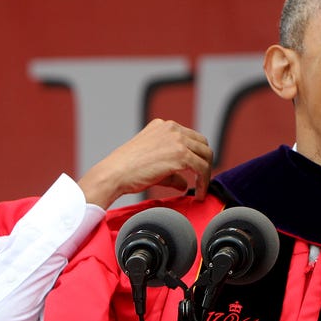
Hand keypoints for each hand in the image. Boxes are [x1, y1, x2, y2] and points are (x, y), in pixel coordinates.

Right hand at [77, 119, 212, 207]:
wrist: (114, 174)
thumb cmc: (126, 171)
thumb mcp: (151, 163)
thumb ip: (171, 171)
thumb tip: (183, 183)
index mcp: (163, 126)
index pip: (190, 137)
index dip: (196, 155)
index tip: (195, 172)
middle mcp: (171, 128)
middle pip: (202, 144)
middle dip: (204, 163)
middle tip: (201, 181)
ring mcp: (177, 139)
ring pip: (205, 155)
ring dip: (206, 174)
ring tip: (201, 190)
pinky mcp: (180, 154)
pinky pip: (202, 168)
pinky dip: (204, 182)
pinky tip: (199, 194)